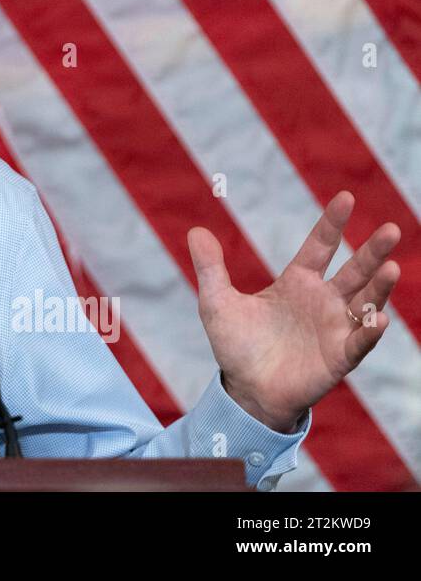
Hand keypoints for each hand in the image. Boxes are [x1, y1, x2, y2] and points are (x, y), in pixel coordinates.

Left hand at [187, 191, 400, 432]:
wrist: (245, 390)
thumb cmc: (236, 345)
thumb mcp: (217, 302)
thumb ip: (210, 267)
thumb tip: (195, 231)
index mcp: (297, 283)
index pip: (320, 246)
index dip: (332, 223)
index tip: (346, 197)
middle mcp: (322, 301)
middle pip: (354, 270)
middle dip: (372, 251)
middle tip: (391, 229)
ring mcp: (334, 328)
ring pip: (365, 302)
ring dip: (379, 286)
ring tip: (391, 267)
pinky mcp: (339, 357)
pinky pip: (359, 342)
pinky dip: (369, 331)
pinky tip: (378, 318)